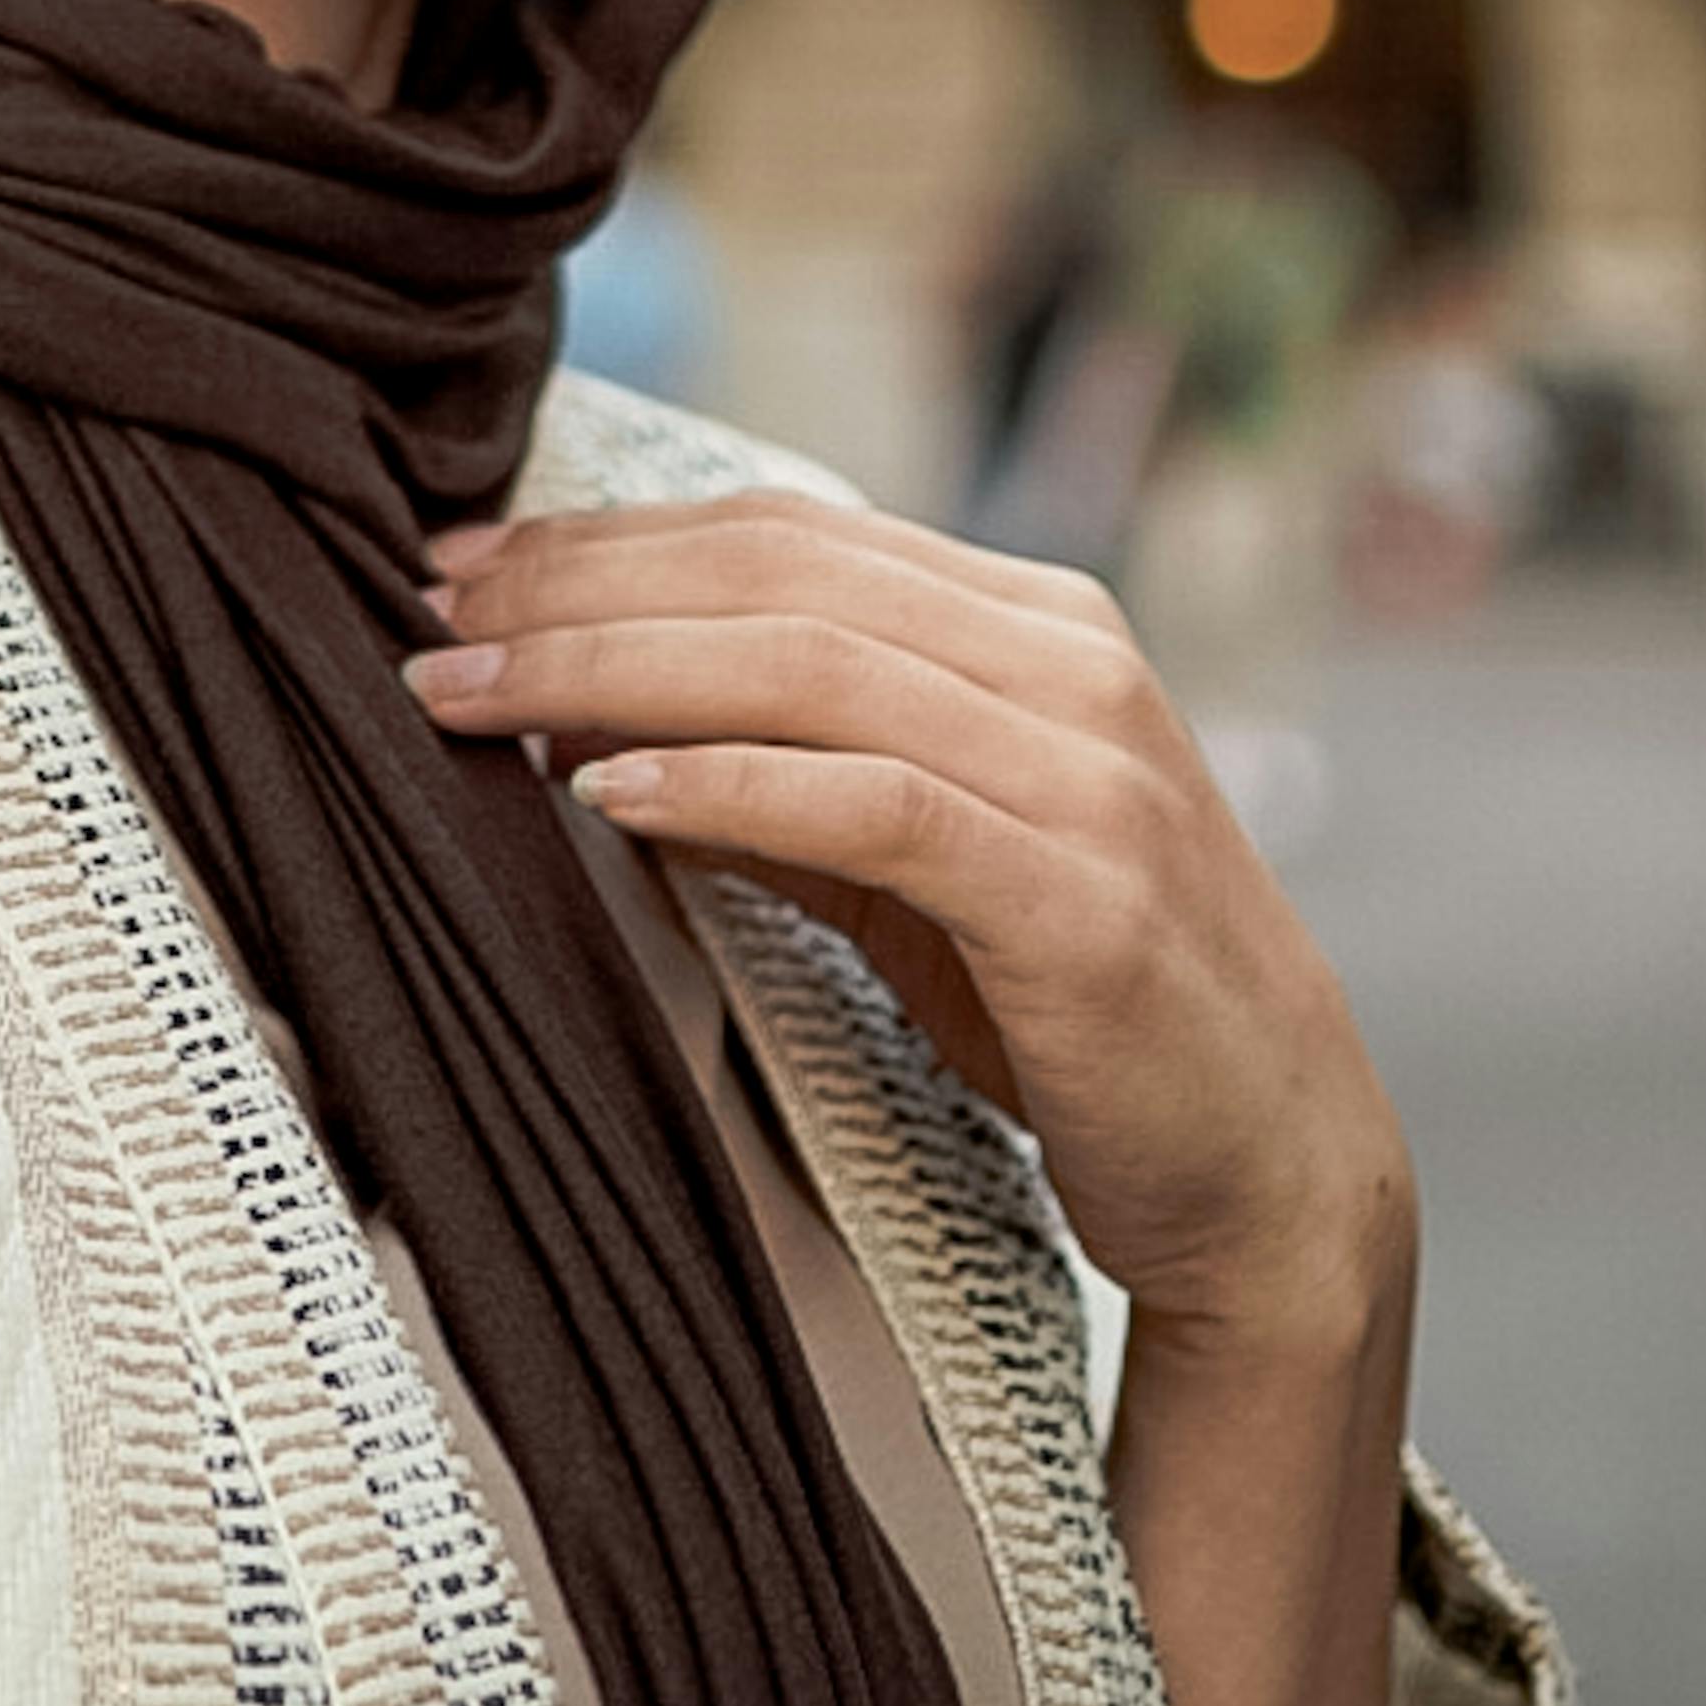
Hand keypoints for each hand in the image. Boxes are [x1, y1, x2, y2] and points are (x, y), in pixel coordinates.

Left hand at [404, 488, 1412, 1359]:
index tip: (466, 572)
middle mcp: (1070, 668)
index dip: (613, 540)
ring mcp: (1088, 774)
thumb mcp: (922, 869)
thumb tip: (593, 728)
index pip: (790, 535)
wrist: (1276, 1171)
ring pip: (812, 666)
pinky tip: (606, 794)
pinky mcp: (1081, 896)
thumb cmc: (1082, 1016)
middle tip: (429, 619)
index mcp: (1036, 627)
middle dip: (582, 588)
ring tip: (470, 697)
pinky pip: (874, 805)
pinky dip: (728, 786)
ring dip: (612, 672)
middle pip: (781, 576)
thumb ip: (795, 779)